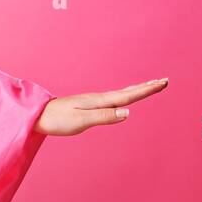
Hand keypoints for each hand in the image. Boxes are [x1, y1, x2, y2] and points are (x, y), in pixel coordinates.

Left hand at [33, 78, 168, 135]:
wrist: (37, 116)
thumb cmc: (57, 120)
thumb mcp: (81, 121)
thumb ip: (104, 117)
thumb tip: (127, 112)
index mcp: (99, 101)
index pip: (128, 95)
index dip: (146, 90)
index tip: (162, 83)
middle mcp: (98, 99)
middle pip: (128, 91)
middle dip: (146, 87)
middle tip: (164, 81)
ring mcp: (93, 101)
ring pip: (121, 94)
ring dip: (137, 90)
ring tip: (150, 87)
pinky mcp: (89, 106)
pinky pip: (113, 99)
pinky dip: (124, 96)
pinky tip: (124, 98)